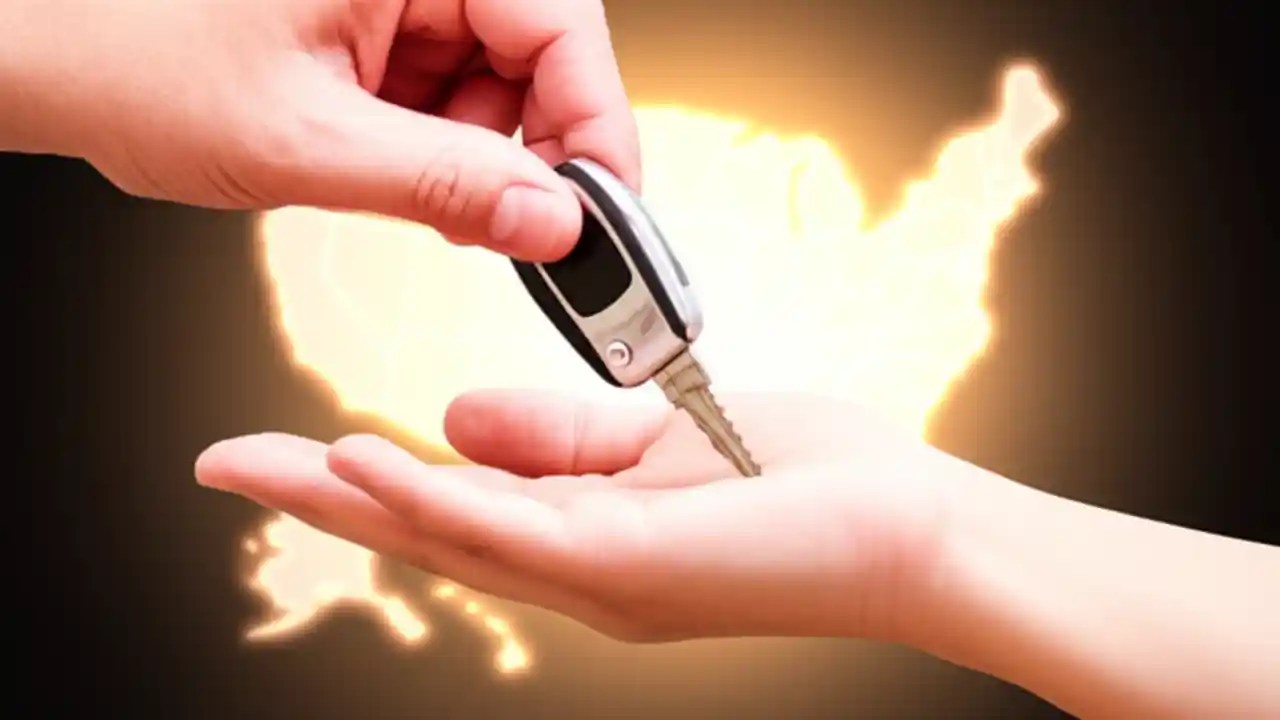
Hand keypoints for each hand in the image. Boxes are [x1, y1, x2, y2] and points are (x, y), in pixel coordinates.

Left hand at [1, 0, 637, 259]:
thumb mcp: (301, 142)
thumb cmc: (125, 54)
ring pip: (498, 76)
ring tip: (414, 187)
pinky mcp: (374, 22)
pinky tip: (396, 167)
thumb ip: (441, 185)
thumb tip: (549, 220)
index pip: (559, 22)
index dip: (596, 122)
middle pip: (540, 50)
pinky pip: (449, 85)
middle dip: (532, 146)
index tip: (602, 207)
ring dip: (478, 152)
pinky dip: (439, 142)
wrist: (43, 54)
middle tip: (514, 223)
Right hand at [195, 390, 962, 642]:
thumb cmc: (794, 480)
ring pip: (454, 536)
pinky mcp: (637, 564)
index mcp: (579, 535)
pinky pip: (520, 529)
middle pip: (428, 529)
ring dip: (358, 500)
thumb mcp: (649, 440)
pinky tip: (375, 466)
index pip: (449, 502)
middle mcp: (575, 571)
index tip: (284, 450)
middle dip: (322, 499)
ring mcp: (601, 577)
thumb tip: (450, 420)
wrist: (902, 525)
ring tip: (272, 464)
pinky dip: (439, 499)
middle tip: (223, 465)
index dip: (359, 480)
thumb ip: (551, 436)